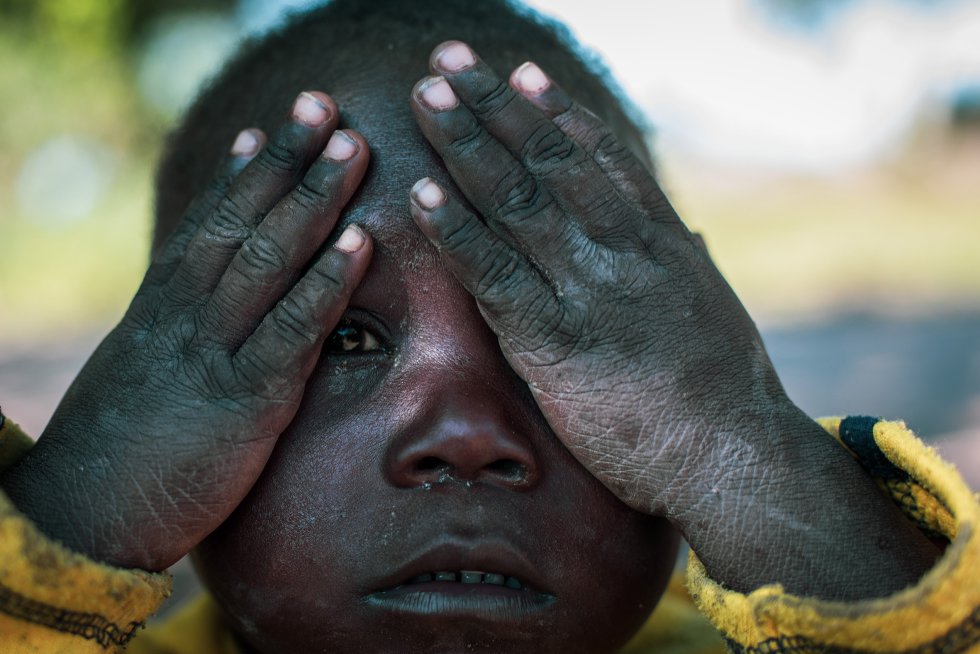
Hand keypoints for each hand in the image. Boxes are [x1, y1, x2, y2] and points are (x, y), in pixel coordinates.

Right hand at [0, 92, 372, 569]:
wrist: (84, 510)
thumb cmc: (123, 439)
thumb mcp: (147, 363)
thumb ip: (182, 322)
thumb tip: (208, 286)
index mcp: (166, 303)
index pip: (211, 219)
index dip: (248, 169)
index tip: (277, 124)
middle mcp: (188, 312)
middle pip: (243, 220)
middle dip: (288, 161)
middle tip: (326, 108)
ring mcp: (215, 351)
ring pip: (268, 259)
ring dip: (313, 200)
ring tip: (350, 149)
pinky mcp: (244, 400)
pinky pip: (291, 332)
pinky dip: (325, 285)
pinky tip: (358, 245)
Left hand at [408, 42, 939, 598]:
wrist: (735, 457)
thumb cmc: (728, 395)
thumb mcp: (715, 311)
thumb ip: (690, 265)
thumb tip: (692, 237)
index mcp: (661, 242)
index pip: (601, 160)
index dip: (556, 113)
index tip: (523, 74)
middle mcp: (623, 251)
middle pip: (548, 162)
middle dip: (495, 106)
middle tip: (451, 60)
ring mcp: (588, 291)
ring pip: (516, 202)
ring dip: (465, 144)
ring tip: (427, 97)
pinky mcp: (556, 342)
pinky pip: (494, 275)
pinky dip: (456, 231)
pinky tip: (422, 194)